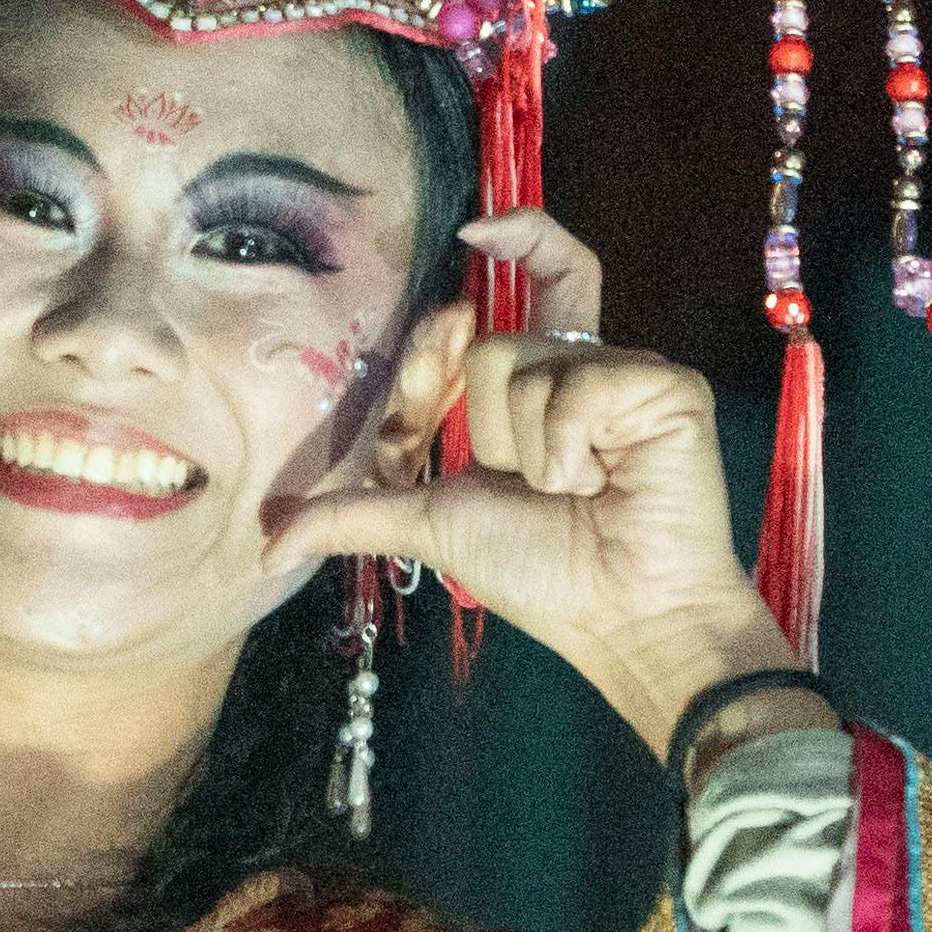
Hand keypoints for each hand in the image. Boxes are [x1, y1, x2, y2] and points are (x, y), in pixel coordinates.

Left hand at [260, 218, 810, 753]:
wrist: (620, 615)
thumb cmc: (542, 573)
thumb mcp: (430, 526)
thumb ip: (353, 514)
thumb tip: (266, 544)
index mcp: (530, 389)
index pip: (478, 316)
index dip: (440, 337)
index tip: (441, 336)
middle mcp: (579, 366)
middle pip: (488, 343)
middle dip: (484, 427)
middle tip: (529, 483)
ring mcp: (625, 372)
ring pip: (521, 361)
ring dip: (528, 449)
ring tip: (578, 490)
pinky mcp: (666, 387)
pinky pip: (578, 383)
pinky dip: (568, 447)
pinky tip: (602, 481)